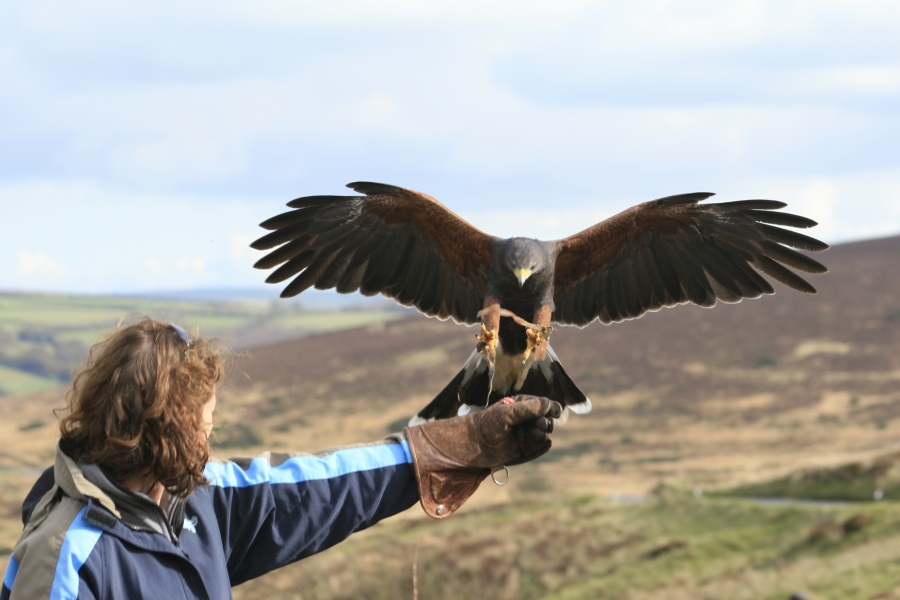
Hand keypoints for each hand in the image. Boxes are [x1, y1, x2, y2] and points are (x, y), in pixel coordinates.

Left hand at [404, 395, 561, 518]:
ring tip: (536, 434)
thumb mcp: (508, 414)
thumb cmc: (486, 425)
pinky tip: (543, 443)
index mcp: (521, 406)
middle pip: (546, 420)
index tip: (556, 412)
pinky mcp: (522, 449)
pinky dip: (542, 446)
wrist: (472, 446)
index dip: (551, 408)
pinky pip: (538, 448)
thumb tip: (550, 404)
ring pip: (543, 434)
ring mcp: (523, 435)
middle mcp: (524, 420)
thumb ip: (529, 408)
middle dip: (546, 422)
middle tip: (540, 425)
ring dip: (543, 434)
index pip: (543, 405)